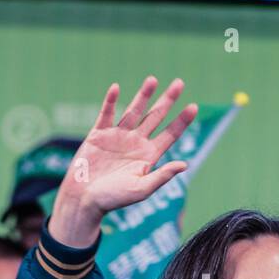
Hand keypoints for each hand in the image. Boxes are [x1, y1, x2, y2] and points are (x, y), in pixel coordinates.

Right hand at [48, 77, 197, 246]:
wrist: (84, 199)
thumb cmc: (113, 199)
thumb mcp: (141, 189)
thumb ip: (162, 176)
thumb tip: (185, 164)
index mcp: (149, 156)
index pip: (170, 134)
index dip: (182, 121)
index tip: (194, 106)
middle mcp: (136, 143)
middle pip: (155, 117)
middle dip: (167, 100)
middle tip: (179, 83)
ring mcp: (118, 137)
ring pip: (133, 111)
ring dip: (143, 95)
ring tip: (153, 79)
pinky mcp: (98, 135)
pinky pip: (106, 114)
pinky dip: (110, 101)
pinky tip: (116, 88)